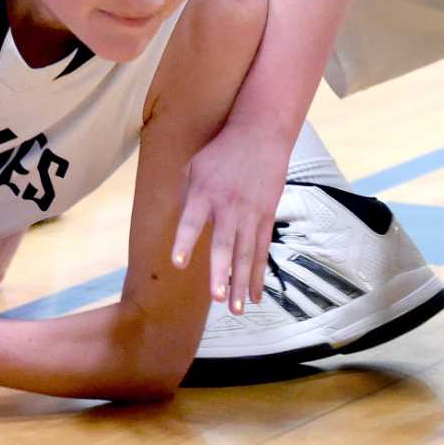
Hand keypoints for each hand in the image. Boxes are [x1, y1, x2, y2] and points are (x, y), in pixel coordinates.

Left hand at [170, 117, 289, 311]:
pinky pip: (262, 251)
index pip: (192, 221)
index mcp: (204, 192)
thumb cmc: (221, 151)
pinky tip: (256, 295)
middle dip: (221, 273)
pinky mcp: (266, 217)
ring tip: (238, 309)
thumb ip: (187, 195)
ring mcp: (250, 213)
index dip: (184, 242)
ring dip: (242, 283)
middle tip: (218, 300)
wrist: (260, 135)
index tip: (177, 264)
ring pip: (246, 254)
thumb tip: (181, 223)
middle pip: (225, 244)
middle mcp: (228, 206)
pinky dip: (259, 274)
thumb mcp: (195, 166)